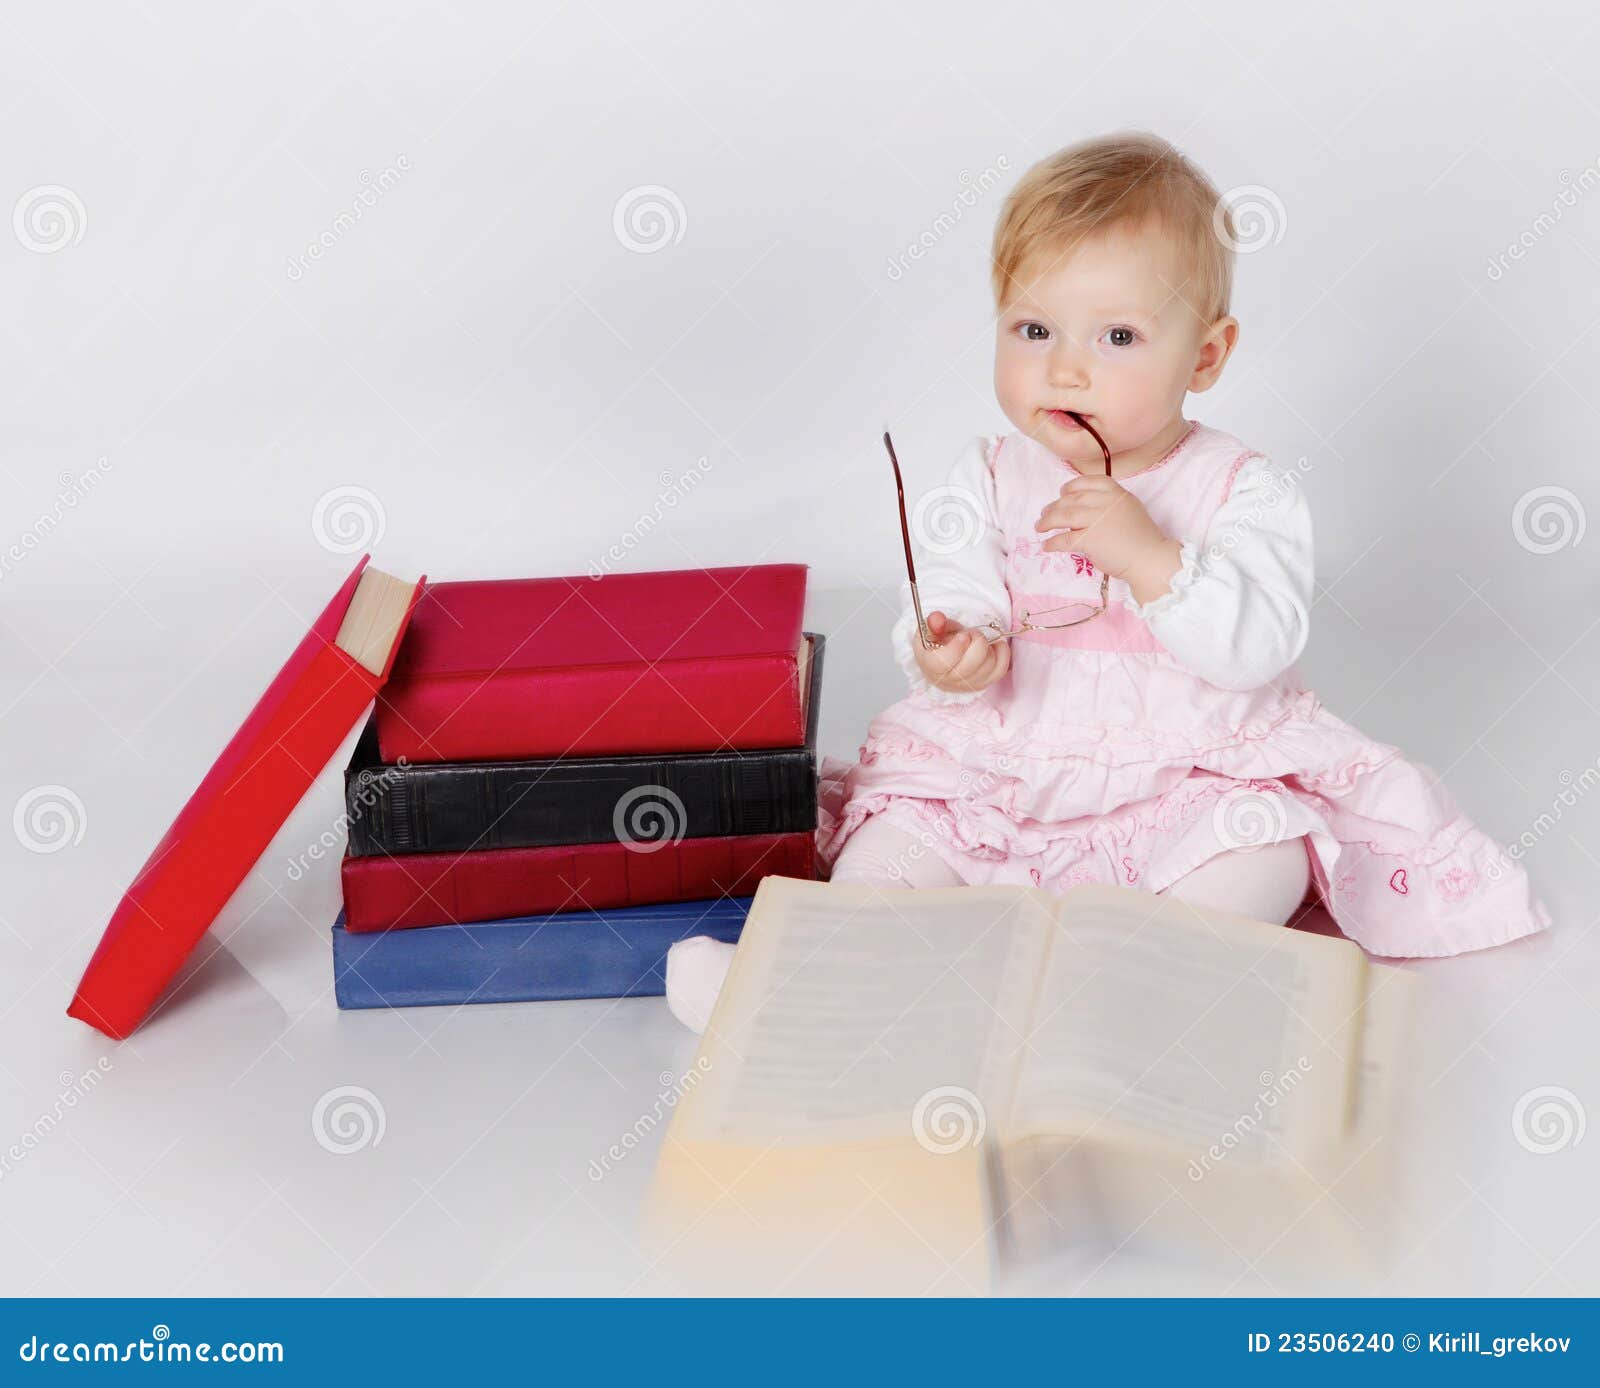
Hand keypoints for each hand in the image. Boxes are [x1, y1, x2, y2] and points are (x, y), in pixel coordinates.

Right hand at [913, 610, 1011, 694]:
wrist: (948, 657)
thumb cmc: (939, 643)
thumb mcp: (933, 629)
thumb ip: (934, 623)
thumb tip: (937, 620)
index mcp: (931, 666)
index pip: (942, 663)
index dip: (955, 648)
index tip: (962, 635)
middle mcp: (949, 680)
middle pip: (969, 666)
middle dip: (976, 643)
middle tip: (972, 633)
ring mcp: (969, 684)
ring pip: (988, 666)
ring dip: (988, 646)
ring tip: (978, 639)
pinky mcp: (986, 682)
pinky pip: (1001, 668)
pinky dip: (1002, 652)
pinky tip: (992, 645)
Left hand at [1034, 475, 1167, 579]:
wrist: (1150, 559)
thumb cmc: (1142, 539)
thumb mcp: (1129, 510)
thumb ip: (1109, 506)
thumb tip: (1082, 510)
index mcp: (1117, 493)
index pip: (1089, 482)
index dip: (1071, 486)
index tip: (1062, 493)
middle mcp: (1106, 502)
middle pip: (1072, 499)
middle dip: (1054, 506)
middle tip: (1044, 513)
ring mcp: (1097, 519)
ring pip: (1063, 516)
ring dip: (1047, 521)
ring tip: (1040, 527)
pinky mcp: (1089, 539)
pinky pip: (1064, 540)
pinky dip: (1052, 543)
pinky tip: (1047, 545)